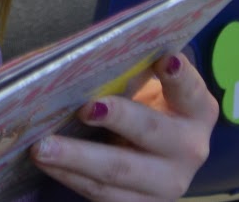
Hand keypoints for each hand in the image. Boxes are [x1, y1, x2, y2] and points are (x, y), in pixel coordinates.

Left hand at [30, 53, 215, 201]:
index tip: (165, 60)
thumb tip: (81, 51)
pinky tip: (45, 162)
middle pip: (150, 131)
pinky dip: (69, 176)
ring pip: (119, 171)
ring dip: (77, 158)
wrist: (154, 157)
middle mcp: (190, 149)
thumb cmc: (142, 106)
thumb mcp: (145, 85)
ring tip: (42, 147)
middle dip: (118, 118)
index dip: (179, 76)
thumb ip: (129, 68)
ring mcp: (167, 184)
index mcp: (196, 110)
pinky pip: (101, 193)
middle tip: (86, 109)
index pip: (190, 90)